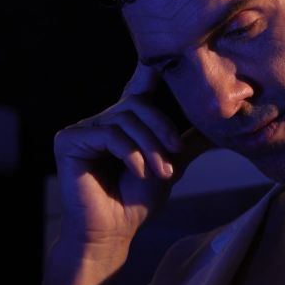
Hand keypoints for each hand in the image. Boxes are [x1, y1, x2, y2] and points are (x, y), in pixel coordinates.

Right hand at [52, 63, 210, 251]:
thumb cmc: (136, 201)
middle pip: (137, 104)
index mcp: (122, 122)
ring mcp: (82, 129)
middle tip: (174, 157)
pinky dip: (130, 153)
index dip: (148, 69)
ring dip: (149, 146)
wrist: (113, 233)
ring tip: (160, 172)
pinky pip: (109, 133)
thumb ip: (186, 143)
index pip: (138, 89)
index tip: (162, 50)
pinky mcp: (68, 140)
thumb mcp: (169, 166)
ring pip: (125, 119)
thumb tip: (216, 128)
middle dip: (161, 129)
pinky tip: (137, 171)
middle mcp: (101, 120)